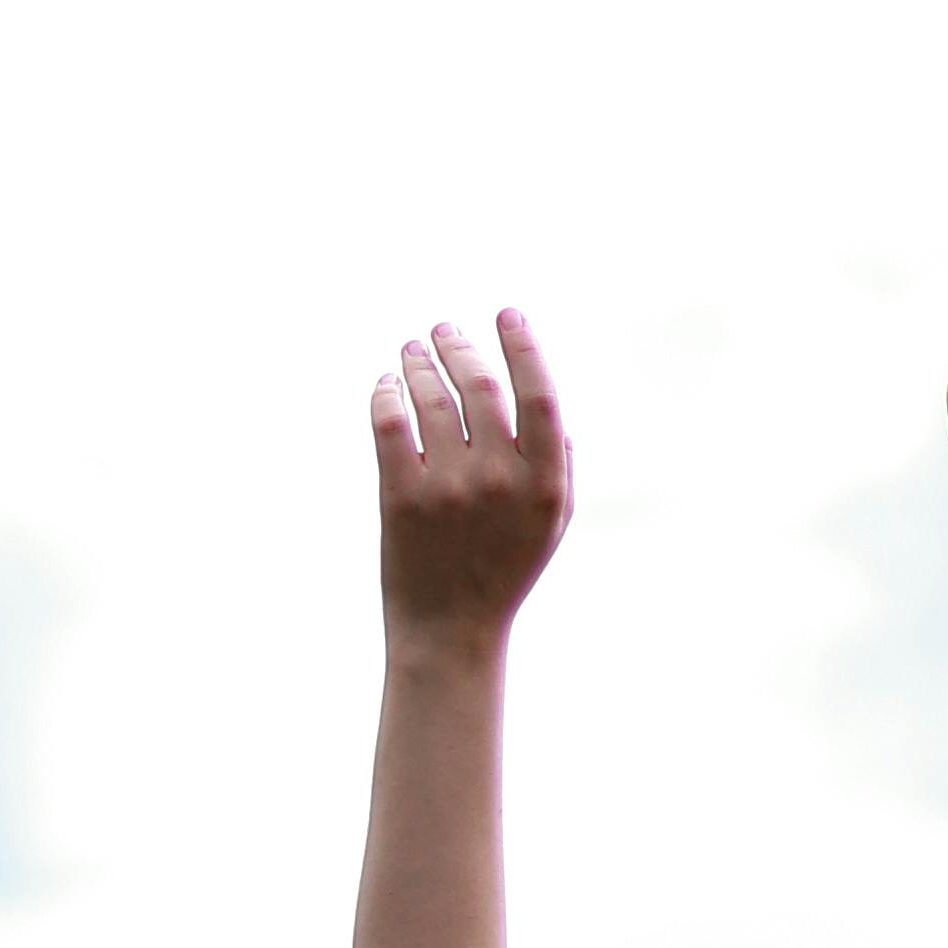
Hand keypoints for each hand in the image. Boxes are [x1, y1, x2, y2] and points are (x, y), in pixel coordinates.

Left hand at [373, 310, 571, 642]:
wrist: (450, 632)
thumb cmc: (505, 570)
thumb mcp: (552, 523)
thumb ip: (560, 463)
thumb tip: (547, 402)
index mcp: (545, 483)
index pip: (540, 394)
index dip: (524, 346)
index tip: (506, 314)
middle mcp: (499, 479)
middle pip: (479, 386)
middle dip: (460, 346)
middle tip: (444, 330)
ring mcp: (447, 487)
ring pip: (431, 397)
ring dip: (420, 363)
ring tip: (412, 349)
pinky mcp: (399, 497)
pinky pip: (389, 422)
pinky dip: (386, 393)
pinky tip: (387, 383)